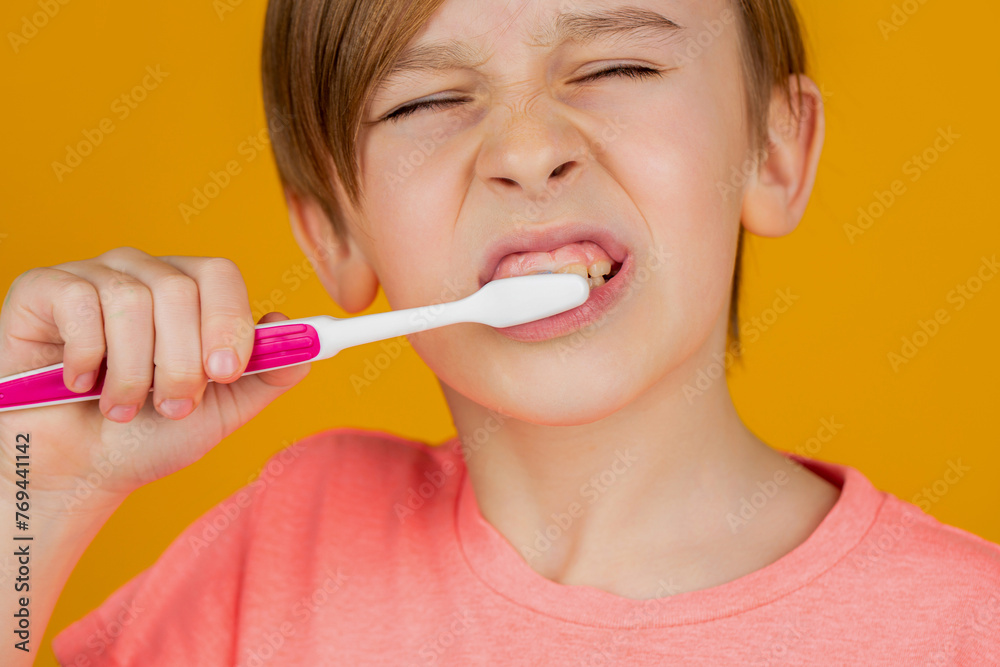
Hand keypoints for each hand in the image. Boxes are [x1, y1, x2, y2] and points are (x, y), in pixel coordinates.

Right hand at [0, 246, 309, 511]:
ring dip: (133, 373)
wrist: (77, 472)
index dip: (227, 322)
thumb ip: (268, 375)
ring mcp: (95, 277)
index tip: (224, 372)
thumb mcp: (222, 411)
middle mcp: (144, 274)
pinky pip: (81, 305)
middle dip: (181, 362)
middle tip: (170, 406)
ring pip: (131, 301)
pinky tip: (78, 383)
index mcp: (189, 294)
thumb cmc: (148, 436)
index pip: (220, 275)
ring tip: (121, 409)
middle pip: (180, 287)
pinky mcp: (44, 288)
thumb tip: (305, 343)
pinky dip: (87, 358)